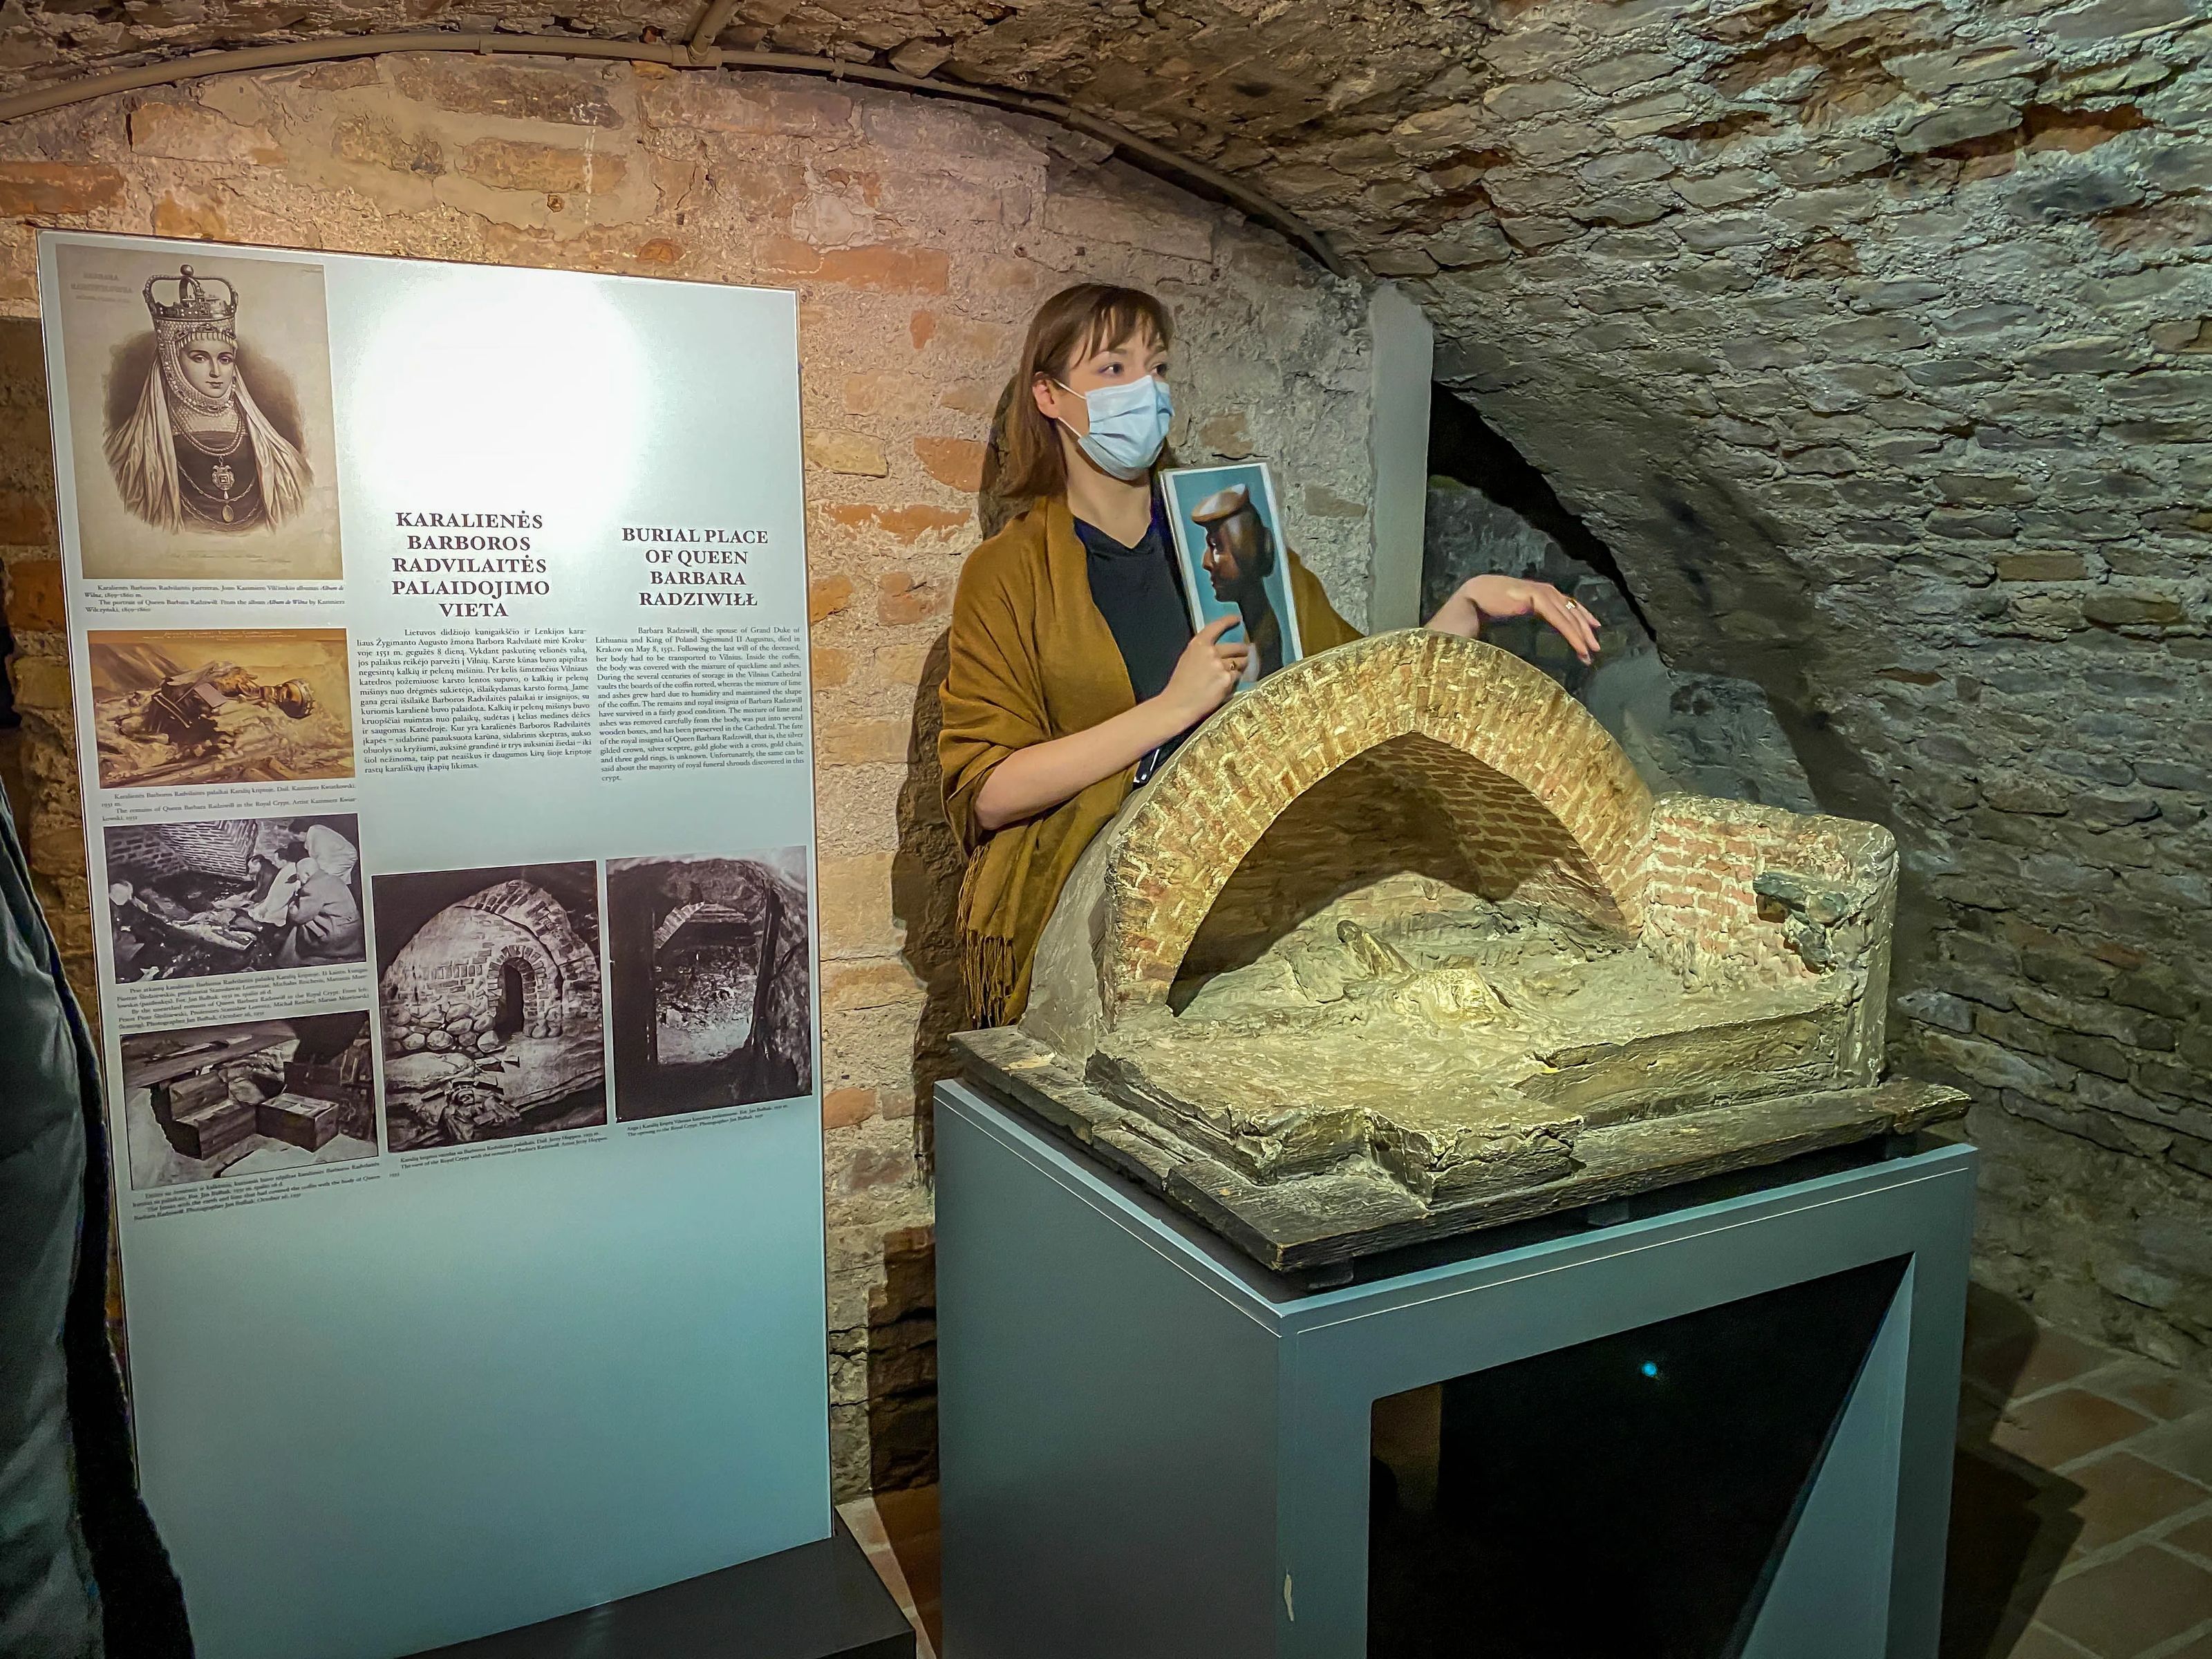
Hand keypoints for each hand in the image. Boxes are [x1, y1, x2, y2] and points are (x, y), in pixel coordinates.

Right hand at [1160, 613, 1248, 723]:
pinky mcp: (1227, 680)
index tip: (1237, 619)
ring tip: (1237, 671)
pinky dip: (1235, 681)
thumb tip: (1219, 650)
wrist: (1178, 704)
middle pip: (1236, 646)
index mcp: (1198, 644)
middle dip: (1243, 650)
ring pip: (1241, 662)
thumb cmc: (1179, 685)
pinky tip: (1228, 685)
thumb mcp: (1187, 659)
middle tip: (1245, 653)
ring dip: (1242, 666)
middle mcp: (1211, 652)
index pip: (1217, 626)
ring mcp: (1220, 666)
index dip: (1229, 621)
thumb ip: (1203, 652)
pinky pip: (1238, 677)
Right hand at [1428, 574, 1601, 662]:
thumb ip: (1528, 611)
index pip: (1568, 604)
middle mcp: (1546, 590)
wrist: (1474, 597)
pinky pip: (1559, 619)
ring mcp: (1543, 593)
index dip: (1583, 617)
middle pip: (1573, 611)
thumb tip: (1531, 619)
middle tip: (1596, 649)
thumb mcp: (1516, 609)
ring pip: (1569, 616)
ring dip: (1581, 636)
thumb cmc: (1490, 605)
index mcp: (1542, 592)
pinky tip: (1578, 645)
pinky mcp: (1537, 599)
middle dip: (1586, 631)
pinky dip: (1570, 633)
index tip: (1594, 629)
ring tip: (1589, 652)